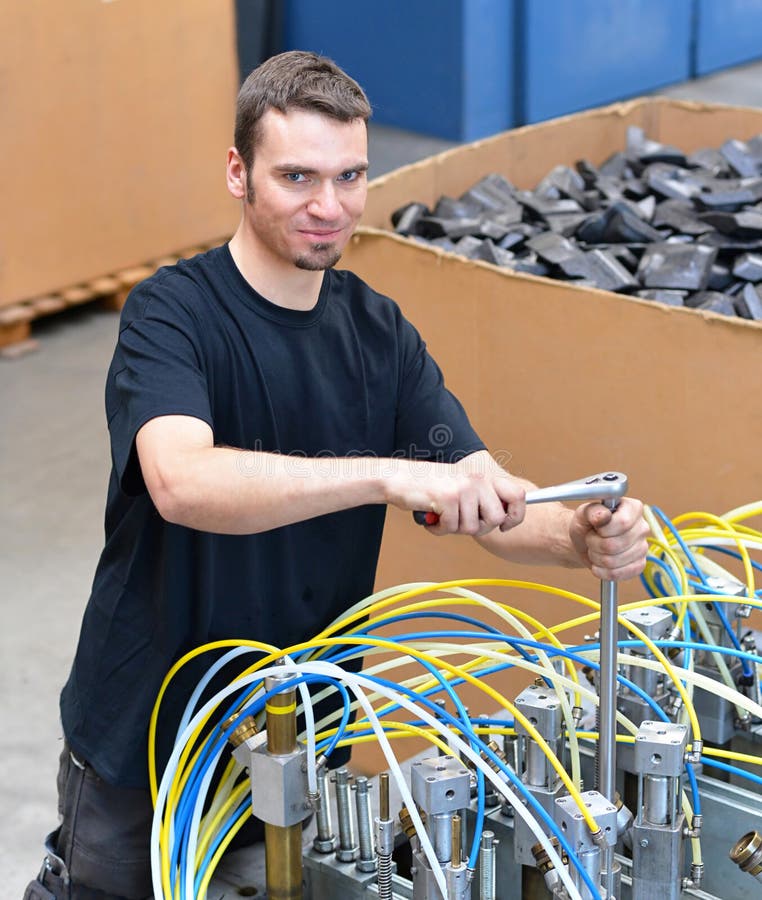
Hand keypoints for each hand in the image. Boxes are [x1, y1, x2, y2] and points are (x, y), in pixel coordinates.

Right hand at [386, 451, 525, 536]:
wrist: (400, 478)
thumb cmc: (430, 486)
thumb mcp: (463, 487)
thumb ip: (483, 499)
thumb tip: (504, 519)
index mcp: (484, 476)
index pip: (518, 495)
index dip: (515, 515)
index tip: (505, 525)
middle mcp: (477, 479)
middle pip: (496, 519)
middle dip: (478, 527)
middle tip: (460, 521)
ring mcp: (463, 488)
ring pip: (472, 527)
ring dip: (454, 528)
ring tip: (442, 515)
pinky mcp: (447, 498)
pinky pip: (451, 528)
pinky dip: (439, 529)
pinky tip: (432, 517)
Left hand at [569, 497, 648, 580]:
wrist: (585, 542)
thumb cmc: (587, 524)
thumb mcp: (584, 513)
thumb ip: (593, 511)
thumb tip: (603, 515)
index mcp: (633, 508)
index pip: (623, 523)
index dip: (603, 530)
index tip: (595, 528)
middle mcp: (642, 527)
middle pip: (615, 545)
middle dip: (595, 544)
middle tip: (590, 539)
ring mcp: (643, 548)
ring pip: (614, 561)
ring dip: (596, 558)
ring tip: (594, 549)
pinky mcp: (639, 566)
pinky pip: (618, 574)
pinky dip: (602, 571)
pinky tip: (598, 564)